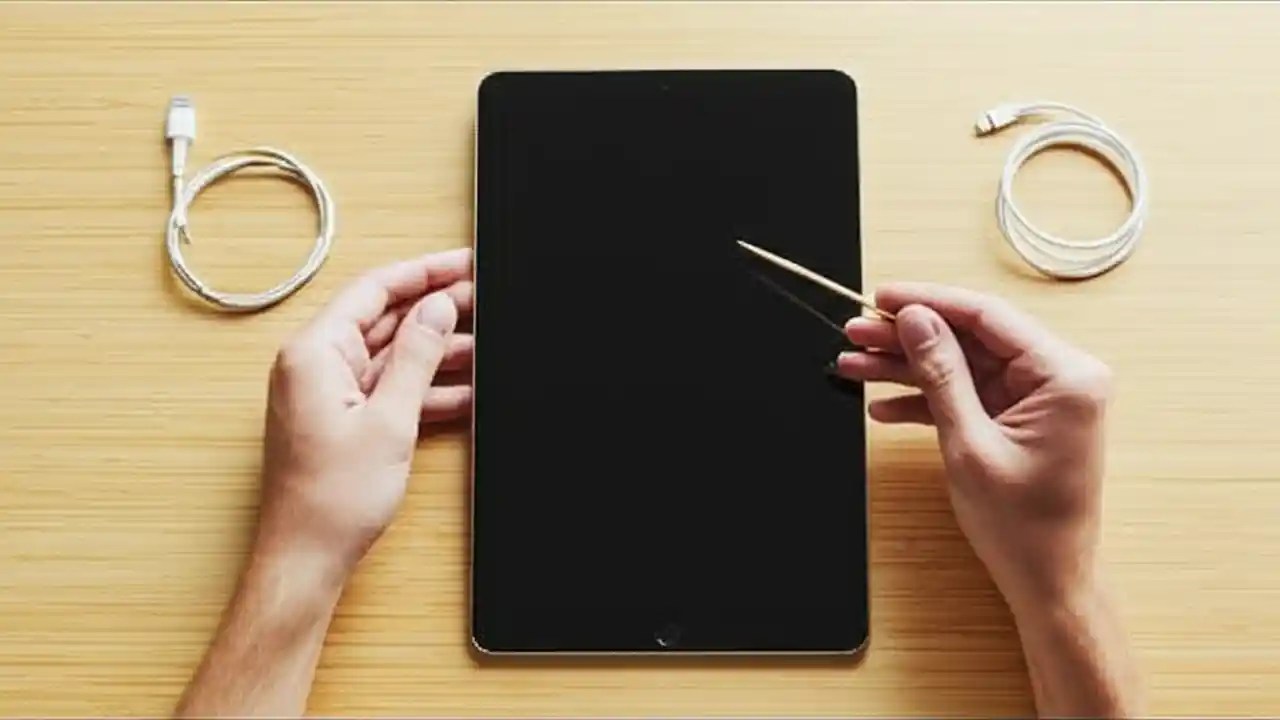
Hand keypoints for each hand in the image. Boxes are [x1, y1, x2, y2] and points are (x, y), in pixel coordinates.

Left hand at [257, 249, 473, 585]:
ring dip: (436, 352)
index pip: (375, 290)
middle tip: (482, 297)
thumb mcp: (390, 419)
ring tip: (485, 343)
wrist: (307, 557)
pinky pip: (387, 388)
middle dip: (436, 309)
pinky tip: (465, 390)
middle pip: (383, 318)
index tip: (463, 264)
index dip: (425, 272)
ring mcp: (327, 392)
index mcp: (314, 353)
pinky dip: (424, 388)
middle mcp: (314, 365)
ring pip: (391, 355)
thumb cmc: (330, 500)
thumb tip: (439, 309)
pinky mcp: (341, 418)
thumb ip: (417, 356)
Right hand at [836, 283, 1111, 612]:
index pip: (988, 316)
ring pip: (962, 364)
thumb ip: (942, 375)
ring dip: (908, 367)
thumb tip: (917, 321)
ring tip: (855, 364)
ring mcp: (1040, 398)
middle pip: (970, 337)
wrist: (1047, 581)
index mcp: (1065, 376)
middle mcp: (1060, 377)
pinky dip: (926, 398)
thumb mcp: (969, 445)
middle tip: (856, 330)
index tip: (883, 296)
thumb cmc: (1024, 526)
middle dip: (909, 337)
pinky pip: (968, 393)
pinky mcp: (1020, 417)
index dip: (930, 302)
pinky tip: (883, 404)